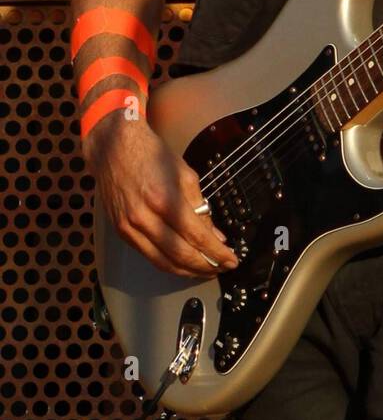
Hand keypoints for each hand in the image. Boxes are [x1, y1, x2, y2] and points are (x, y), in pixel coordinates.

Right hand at [84, 112, 238, 277]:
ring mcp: (130, 227)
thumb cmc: (153, 156)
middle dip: (205, 266)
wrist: (114, 148)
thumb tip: (215, 236)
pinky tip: (182, 264)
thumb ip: (200, 207)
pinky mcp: (122, 232)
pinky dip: (168, 264)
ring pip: (163, 262)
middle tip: (221, 268)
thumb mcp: (185, 175)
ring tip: (205, 271)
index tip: (232, 259)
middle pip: (180, 254)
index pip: (197, 236)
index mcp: (165, 199)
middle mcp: (145, 217)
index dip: (216, 252)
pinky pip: (148, 256)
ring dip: (187, 271)